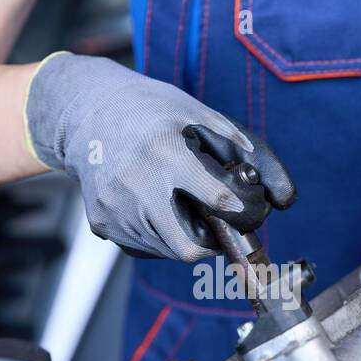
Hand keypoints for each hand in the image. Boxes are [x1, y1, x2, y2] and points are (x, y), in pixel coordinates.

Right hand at [24, 53, 293, 261]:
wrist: (83, 111)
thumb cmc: (146, 108)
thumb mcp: (192, 110)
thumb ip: (234, 141)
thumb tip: (276, 187)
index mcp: (166, 153)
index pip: (219, 200)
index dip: (241, 210)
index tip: (245, 208)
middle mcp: (138, 185)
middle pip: (190, 248)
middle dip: (212, 244)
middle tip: (218, 228)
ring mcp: (117, 209)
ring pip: (167, 252)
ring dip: (185, 240)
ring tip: (184, 209)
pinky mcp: (102, 223)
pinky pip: (143, 247)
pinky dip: (158, 237)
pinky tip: (156, 208)